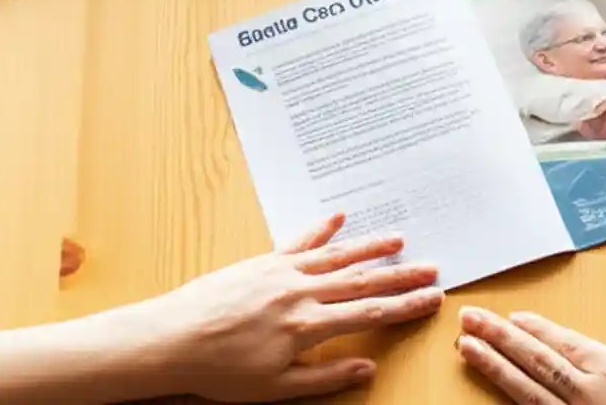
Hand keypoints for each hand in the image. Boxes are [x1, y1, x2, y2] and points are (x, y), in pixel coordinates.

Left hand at [91, 214, 443, 401]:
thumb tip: (367, 368)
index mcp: (307, 326)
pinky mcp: (261, 261)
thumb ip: (325, 377)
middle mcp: (300, 292)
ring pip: (336, 257)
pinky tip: (338, 217)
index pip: (369, 315)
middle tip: (432, 267)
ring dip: (370, 247)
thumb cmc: (219, 371)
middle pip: (362, 281)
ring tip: (399, 238)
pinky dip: (320, 229)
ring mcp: (281, 272)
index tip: (432, 299)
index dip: (405, 307)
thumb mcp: (275, 389)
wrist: (172, 339)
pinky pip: (299, 242)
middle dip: (400, 275)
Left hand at [457, 304, 605, 404]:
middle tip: (468, 319)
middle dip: (500, 338)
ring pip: (526, 392)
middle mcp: (592, 396)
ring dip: (494, 367)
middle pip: (537, 360)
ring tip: (465, 348)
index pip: (569, 343)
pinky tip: (489, 395)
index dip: (537, 329)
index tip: (511, 318)